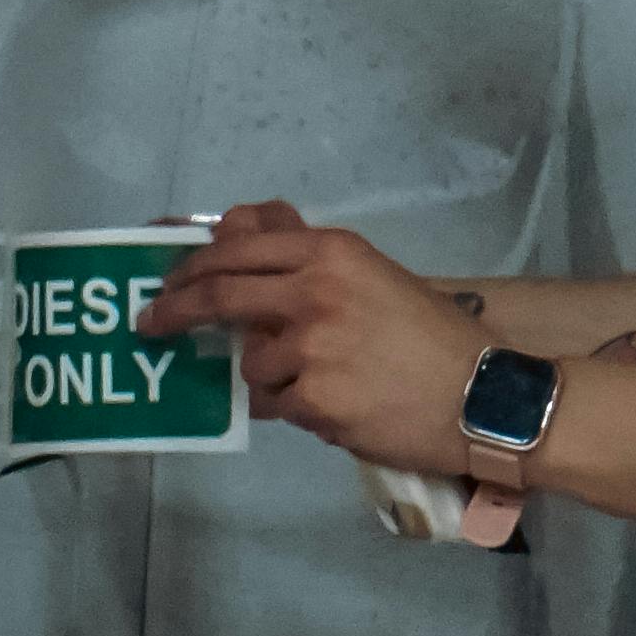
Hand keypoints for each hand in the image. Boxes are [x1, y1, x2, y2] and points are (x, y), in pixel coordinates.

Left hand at [147, 204, 511, 477]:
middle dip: (175, 310)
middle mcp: (315, 291)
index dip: (193, 268)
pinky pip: (277, 405)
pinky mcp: (312, 400)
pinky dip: (297, 409)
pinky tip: (340, 406)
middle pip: (220, 295)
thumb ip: (306, 256)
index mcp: (332, 252)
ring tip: (327, 382)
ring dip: (273, 377)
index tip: (169, 283)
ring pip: (253, 364)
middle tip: (152, 324)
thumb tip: (236, 226)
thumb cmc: (434, 337)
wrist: (482, 397)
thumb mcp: (373, 276)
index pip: (239, 250)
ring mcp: (310, 347)